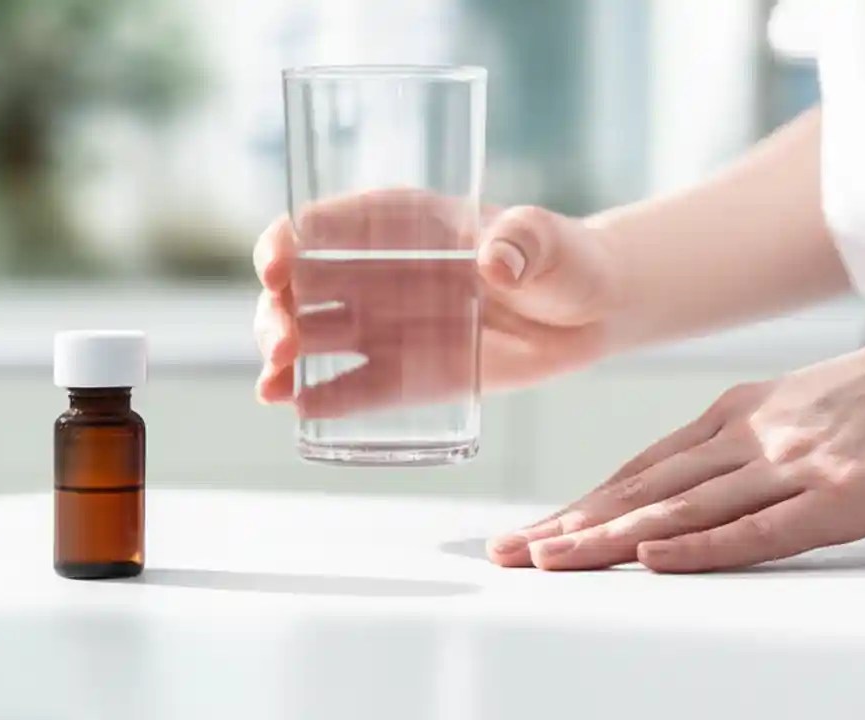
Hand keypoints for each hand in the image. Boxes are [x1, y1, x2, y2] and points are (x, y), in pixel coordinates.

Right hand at [253, 190, 619, 414]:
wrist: (592, 312)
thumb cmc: (567, 258)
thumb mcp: (549, 241)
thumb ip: (525, 243)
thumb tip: (494, 262)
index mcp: (404, 222)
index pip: (329, 223)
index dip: (290, 240)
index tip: (276, 265)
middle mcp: (383, 269)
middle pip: (306, 285)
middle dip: (279, 311)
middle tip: (281, 342)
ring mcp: (392, 322)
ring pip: (318, 335)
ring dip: (285, 356)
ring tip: (273, 385)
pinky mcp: (412, 371)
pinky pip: (358, 385)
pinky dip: (323, 398)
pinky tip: (295, 410)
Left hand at [487, 319, 864, 571]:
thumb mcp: (797, 407)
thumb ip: (743, 443)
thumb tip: (691, 485)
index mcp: (737, 414)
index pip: (640, 471)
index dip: (580, 507)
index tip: (533, 533)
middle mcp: (750, 434)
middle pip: (642, 491)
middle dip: (570, 527)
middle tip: (511, 555)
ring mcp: (793, 461)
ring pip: (683, 508)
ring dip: (610, 539)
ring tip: (551, 562)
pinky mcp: (840, 492)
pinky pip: (758, 526)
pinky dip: (701, 545)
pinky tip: (654, 559)